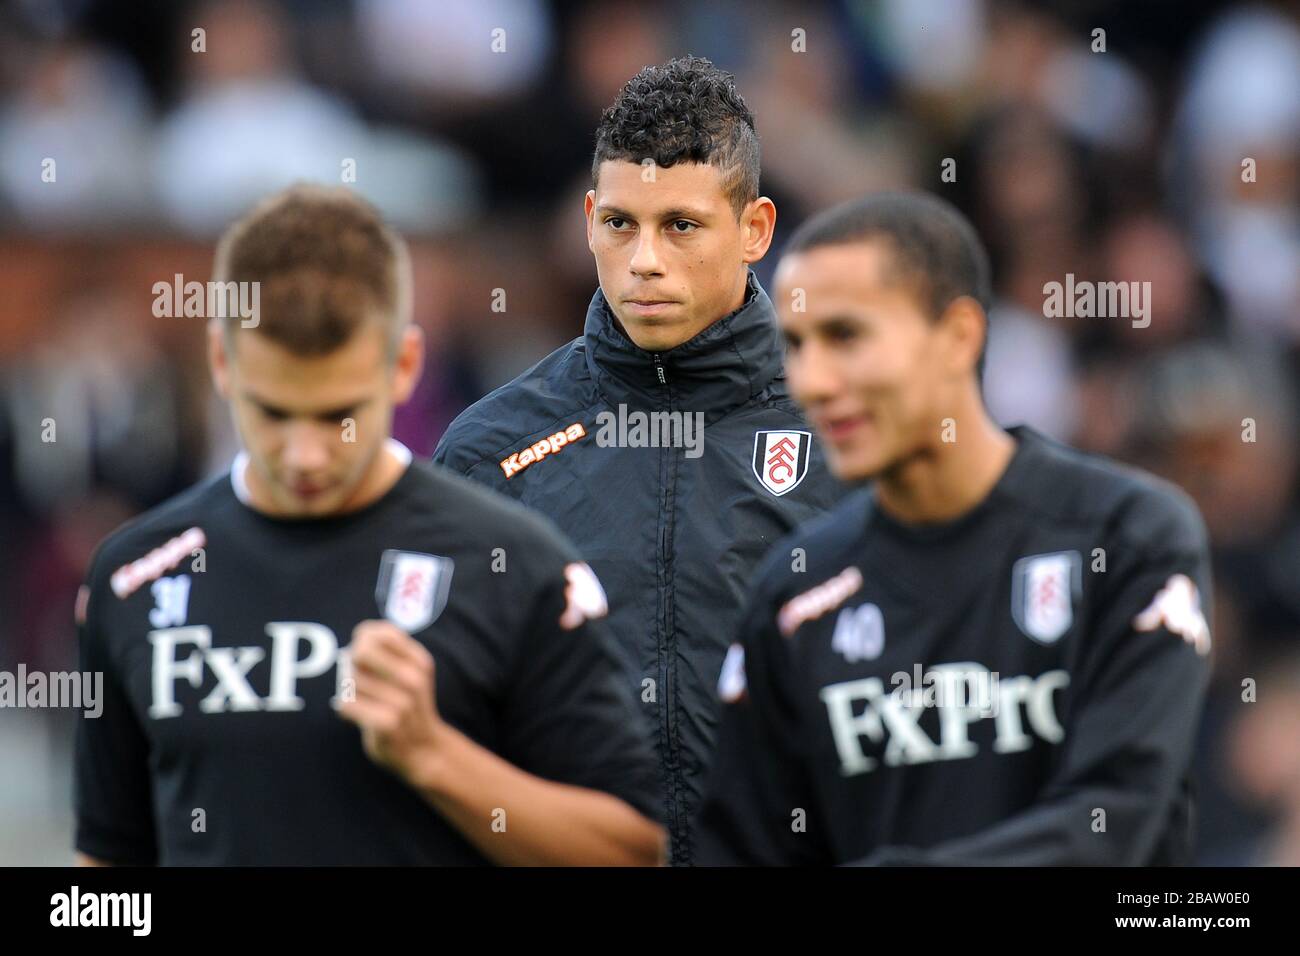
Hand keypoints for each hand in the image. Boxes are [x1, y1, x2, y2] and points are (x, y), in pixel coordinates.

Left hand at [338, 620, 444, 784]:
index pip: (378, 633)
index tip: (364, 657)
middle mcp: (414, 677)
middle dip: (351, 665)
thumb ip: (385, 657)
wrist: (424, 749)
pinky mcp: (387, 723)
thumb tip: (346, 653)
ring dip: (350, 692)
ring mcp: (403, 701)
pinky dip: (345, 711)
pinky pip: (346, 704)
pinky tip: (358, 718)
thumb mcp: (410, 674)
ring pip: (351, 680)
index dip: (362, 641)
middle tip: (356, 680)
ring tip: (364, 704)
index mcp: (420, 660)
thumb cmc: (407, 707)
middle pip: (359, 652)